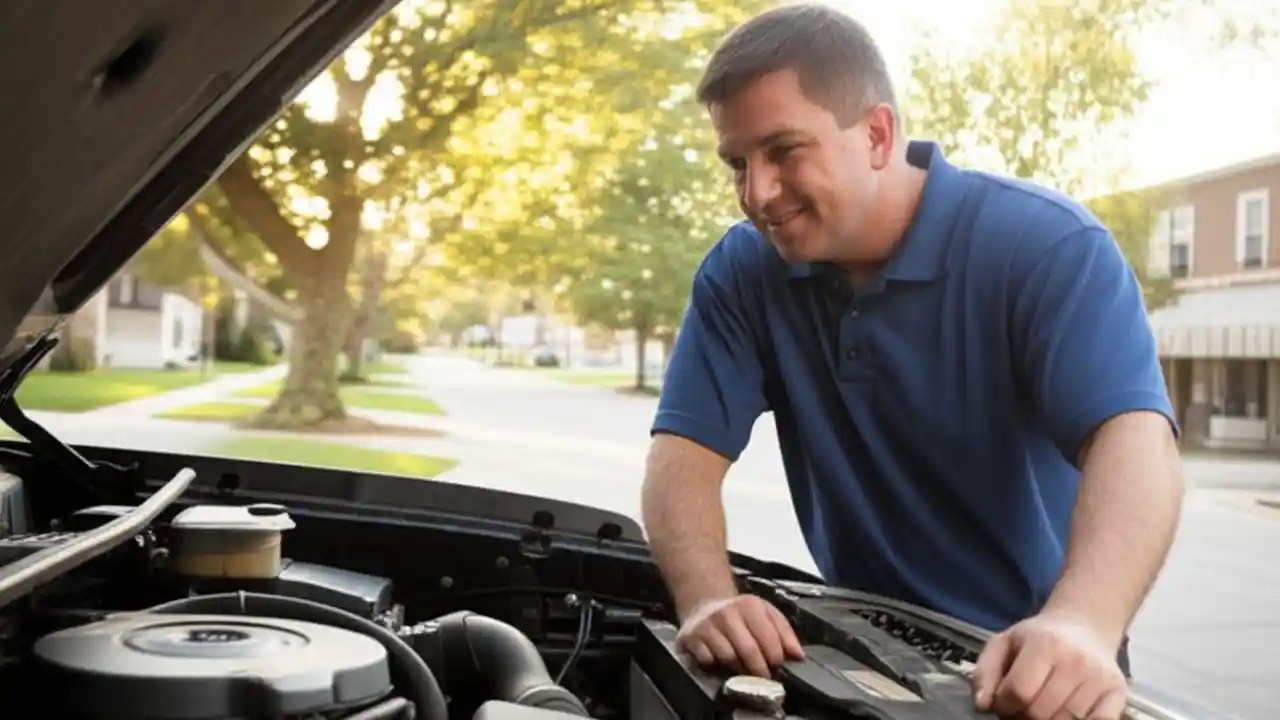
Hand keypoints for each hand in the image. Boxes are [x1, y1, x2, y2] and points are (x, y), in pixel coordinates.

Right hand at [675, 594, 804, 677]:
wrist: (704, 603)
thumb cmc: (738, 613)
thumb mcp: (765, 613)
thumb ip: (784, 632)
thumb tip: (798, 655)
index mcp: (750, 605)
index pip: (769, 638)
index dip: (775, 658)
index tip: (777, 666)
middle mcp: (727, 613)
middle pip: (749, 650)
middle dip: (759, 669)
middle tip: (763, 676)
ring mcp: (707, 624)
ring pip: (728, 657)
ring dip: (738, 668)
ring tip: (743, 668)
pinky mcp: (691, 636)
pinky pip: (707, 660)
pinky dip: (715, 665)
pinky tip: (720, 661)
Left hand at [971, 610, 1127, 719]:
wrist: (1084, 627)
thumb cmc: (1038, 638)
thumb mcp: (1004, 643)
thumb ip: (985, 672)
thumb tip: (982, 705)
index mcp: (1045, 644)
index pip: (1019, 691)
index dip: (1004, 705)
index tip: (1003, 703)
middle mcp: (1076, 661)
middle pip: (1041, 712)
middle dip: (1023, 717)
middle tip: (1021, 708)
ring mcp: (1099, 678)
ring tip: (1041, 708)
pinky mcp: (1118, 692)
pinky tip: (1066, 712)